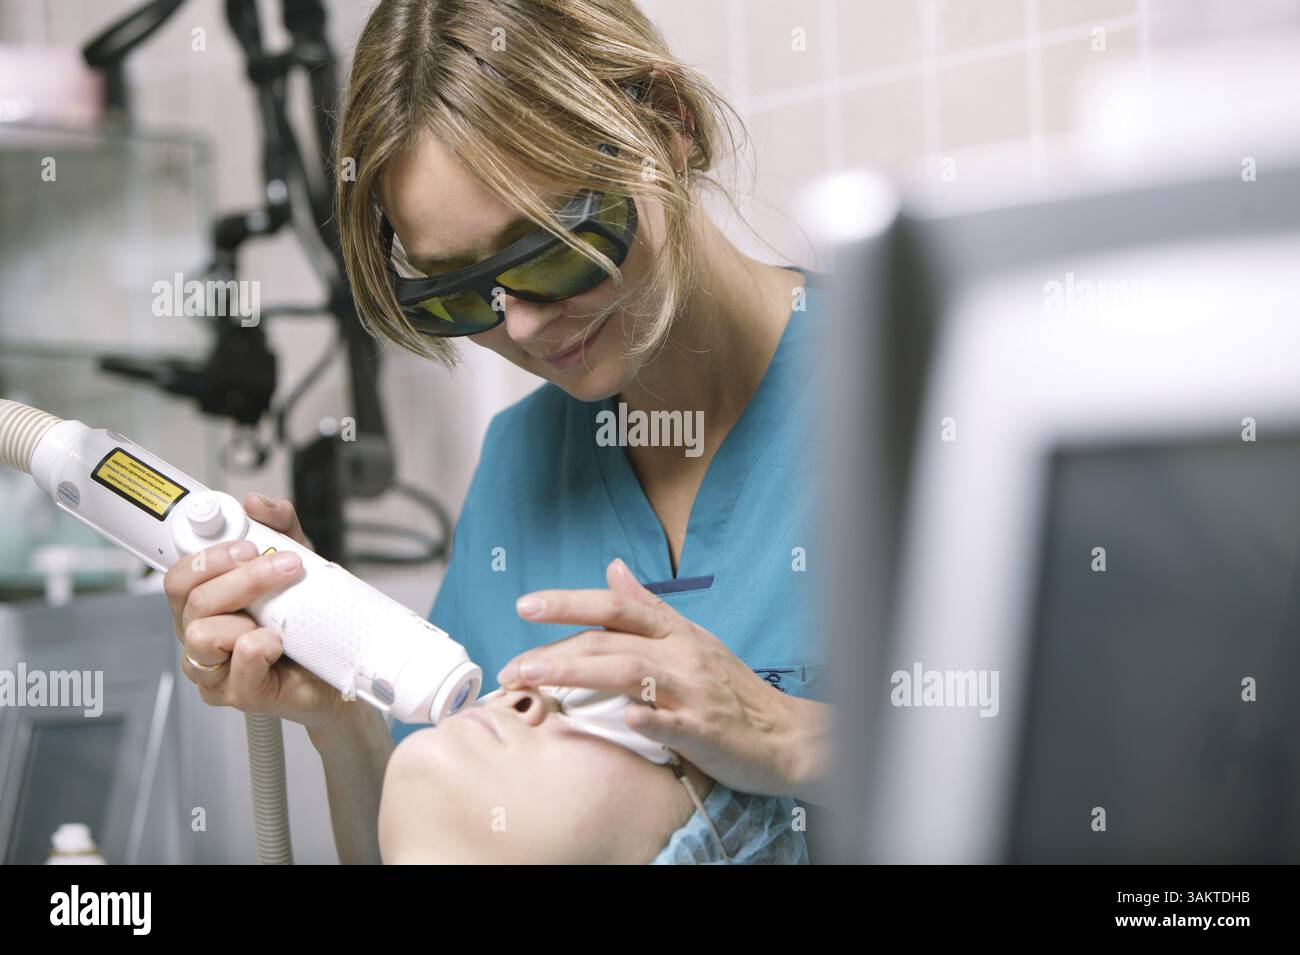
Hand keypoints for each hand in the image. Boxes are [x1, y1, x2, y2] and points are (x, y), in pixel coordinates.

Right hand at [163, 492, 344, 730]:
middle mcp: (199, 635)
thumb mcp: (297, 561)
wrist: (338, 669)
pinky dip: (262, 644)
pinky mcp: (236, 693)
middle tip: (283, 565)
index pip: (178, 576)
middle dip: (241, 575)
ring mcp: (213, 669)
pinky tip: (279, 643)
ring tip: (280, 613)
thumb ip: (279, 527)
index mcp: (203, 604)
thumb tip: (257, 503)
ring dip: (248, 609)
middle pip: (190, 597)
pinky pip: (239, 659)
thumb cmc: (307, 620)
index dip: (203, 554)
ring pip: (202, 631)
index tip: (245, 542)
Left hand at [496, 559, 827, 797]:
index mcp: (676, 633)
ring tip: (533, 681)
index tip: (525, 605)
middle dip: (554, 651)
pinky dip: (647, 717)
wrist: (788, 737)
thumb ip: (649, 608)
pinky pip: (672, 721)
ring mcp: (693, 692)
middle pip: (610, 642)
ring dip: (576, 674)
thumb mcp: (693, 640)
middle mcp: (682, 655)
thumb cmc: (733, 691)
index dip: (569, 602)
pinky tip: (624, 717)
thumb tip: (612, 568)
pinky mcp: (705, 731)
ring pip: (628, 673)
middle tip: (510, 667)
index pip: (615, 607)